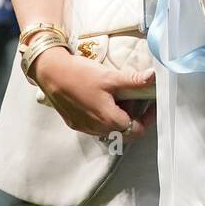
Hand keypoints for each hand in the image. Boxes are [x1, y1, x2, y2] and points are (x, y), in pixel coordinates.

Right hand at [32, 48, 155, 140]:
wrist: (50, 73)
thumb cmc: (80, 75)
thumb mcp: (110, 77)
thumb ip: (133, 81)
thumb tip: (153, 77)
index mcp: (108, 120)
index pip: (137, 130)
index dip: (147, 119)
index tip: (150, 105)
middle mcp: (96, 129)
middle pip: (124, 132)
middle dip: (133, 117)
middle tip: (133, 99)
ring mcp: (84, 128)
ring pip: (109, 129)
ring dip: (118, 117)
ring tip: (117, 97)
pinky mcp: (75, 123)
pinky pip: (95, 125)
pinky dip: (103, 116)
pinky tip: (101, 99)